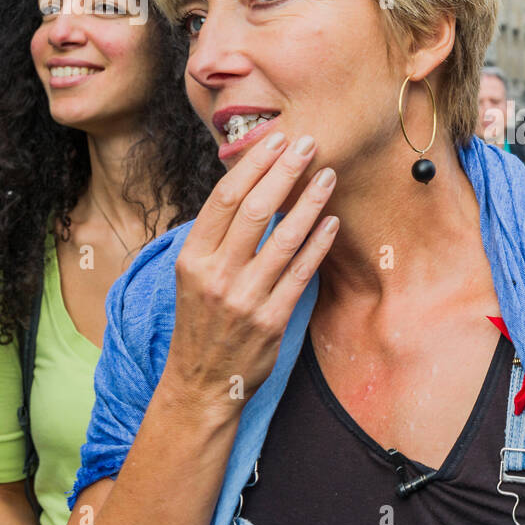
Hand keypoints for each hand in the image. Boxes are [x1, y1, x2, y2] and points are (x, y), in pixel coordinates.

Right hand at [165, 132, 338, 407]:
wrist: (201, 383)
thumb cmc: (202, 323)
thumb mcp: (194, 277)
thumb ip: (217, 239)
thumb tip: (249, 189)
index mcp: (192, 258)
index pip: (224, 199)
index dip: (253, 166)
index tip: (276, 141)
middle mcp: (215, 275)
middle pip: (254, 210)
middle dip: (284, 171)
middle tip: (308, 143)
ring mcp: (244, 298)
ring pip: (283, 238)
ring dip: (309, 201)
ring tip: (328, 176)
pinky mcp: (271, 319)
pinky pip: (300, 273)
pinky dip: (318, 244)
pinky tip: (332, 221)